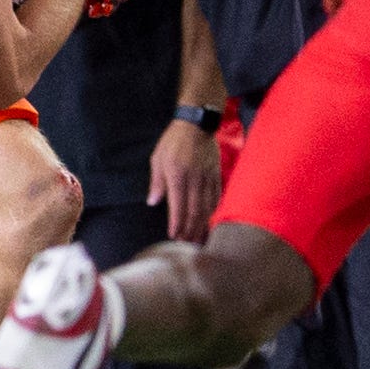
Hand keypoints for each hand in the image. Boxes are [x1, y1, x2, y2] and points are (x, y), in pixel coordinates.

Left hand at [146, 119, 220, 239]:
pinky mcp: (216, 175)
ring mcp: (208, 177)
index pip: (178, 206)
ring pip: (207, 207)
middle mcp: (194, 179)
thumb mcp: (158, 159)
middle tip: (185, 244)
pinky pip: (216, 198)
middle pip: (194, 211)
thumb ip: (157, 182)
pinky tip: (208, 221)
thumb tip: (153, 202)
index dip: (177, 224)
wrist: (196, 124)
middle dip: (190, 230)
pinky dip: (212, 212)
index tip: (173, 237)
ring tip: (197, 238)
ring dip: (201, 225)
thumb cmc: (173, 142)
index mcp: (177, 175)